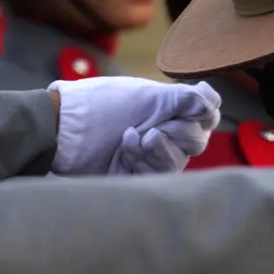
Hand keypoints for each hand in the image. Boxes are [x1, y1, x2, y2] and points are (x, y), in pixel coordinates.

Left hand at [47, 77, 221, 174]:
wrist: (62, 129)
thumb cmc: (101, 106)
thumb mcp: (145, 96)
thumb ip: (182, 99)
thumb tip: (211, 100)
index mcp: (169, 109)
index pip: (206, 113)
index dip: (206, 112)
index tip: (197, 106)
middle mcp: (165, 132)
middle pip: (198, 139)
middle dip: (180, 131)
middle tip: (156, 125)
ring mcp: (152, 156)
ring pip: (181, 160)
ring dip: (161, 147)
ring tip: (134, 137)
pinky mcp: (139, 177)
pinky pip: (161, 175)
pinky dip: (145, 159)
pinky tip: (126, 148)